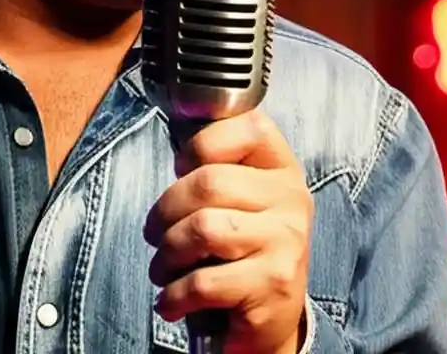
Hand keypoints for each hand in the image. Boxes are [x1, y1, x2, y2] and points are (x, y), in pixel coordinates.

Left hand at [143, 109, 313, 353]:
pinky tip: (171, 301)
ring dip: (167, 254)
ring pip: (203, 229)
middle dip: (165, 210)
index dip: (201, 145)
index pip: (248, 128)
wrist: (274, 317)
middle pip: (209, 182)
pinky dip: (174, 295)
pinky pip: (204, 282)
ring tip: (162, 268)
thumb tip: (174, 148)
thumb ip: (218, 169)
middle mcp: (291, 201)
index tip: (182, 170)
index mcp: (282, 170)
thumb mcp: (242, 200)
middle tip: (154, 233)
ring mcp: (285, 244)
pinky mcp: (272, 286)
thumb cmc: (243, 250)